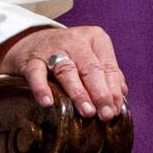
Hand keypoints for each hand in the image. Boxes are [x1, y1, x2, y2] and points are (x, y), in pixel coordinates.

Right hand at [0, 26, 126, 120]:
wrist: (33, 42)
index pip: (108, 66)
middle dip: (100, 93)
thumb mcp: (92, 57)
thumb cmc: (71, 54)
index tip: (115, 110)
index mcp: (95, 38)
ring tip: (87, 111)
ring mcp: (52, 48)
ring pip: (67, 71)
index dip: (113, 90)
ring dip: (78, 93)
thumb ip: (107, 74)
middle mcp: (75, 41)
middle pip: (90, 68)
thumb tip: (121, 96)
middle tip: (106, 114)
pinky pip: (36, 73)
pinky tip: (48, 103)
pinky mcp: (32, 59)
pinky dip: (41, 88)